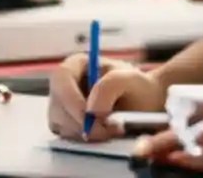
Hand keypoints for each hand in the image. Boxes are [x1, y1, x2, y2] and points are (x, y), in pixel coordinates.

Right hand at [47, 53, 165, 141]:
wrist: (145, 107)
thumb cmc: (138, 87)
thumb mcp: (131, 79)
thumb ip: (110, 86)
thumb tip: (91, 109)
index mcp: (77, 64)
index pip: (61, 78)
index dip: (70, 98)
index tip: (88, 115)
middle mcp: (66, 85)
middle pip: (57, 104)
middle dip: (81, 122)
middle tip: (107, 129)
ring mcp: (64, 107)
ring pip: (61, 123)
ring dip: (86, 132)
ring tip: (112, 129)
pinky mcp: (67, 125)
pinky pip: (67, 136)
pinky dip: (85, 139)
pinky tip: (104, 134)